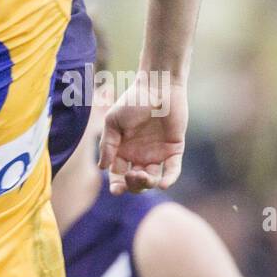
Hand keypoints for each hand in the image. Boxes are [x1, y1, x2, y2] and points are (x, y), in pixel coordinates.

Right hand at [98, 69, 186, 192]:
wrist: (158, 86)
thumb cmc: (133, 100)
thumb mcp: (113, 121)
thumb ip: (108, 144)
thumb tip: (102, 167)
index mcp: (122, 150)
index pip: (118, 175)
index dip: (117, 185)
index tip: (116, 190)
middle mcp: (139, 155)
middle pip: (135, 182)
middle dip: (133, 186)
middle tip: (134, 175)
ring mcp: (157, 153)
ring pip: (152, 180)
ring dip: (148, 184)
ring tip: (144, 175)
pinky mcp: (174, 149)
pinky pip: (172, 170)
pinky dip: (169, 179)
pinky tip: (163, 184)